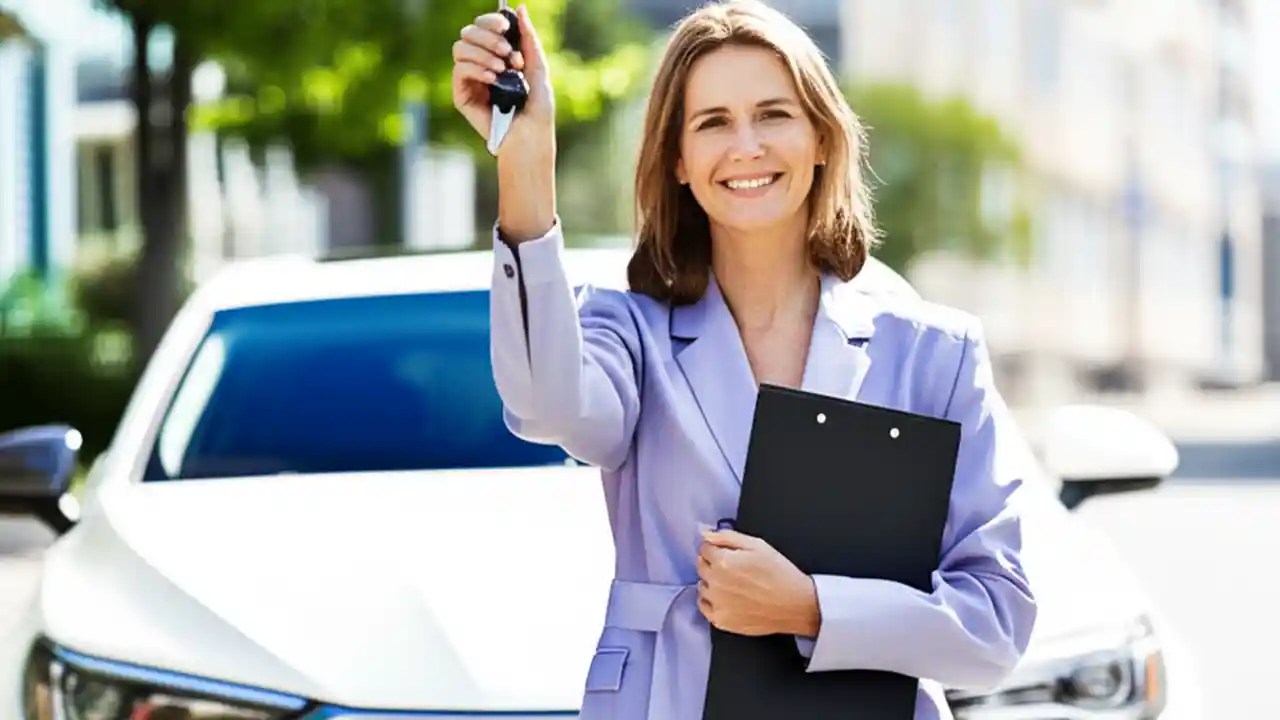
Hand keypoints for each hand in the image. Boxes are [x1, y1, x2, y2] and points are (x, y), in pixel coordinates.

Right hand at [450, 4, 555, 151]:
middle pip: (468, 32)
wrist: (531, 136)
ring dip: (482, 53)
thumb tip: (519, 8)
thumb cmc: (537, 107)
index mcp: (497, 55)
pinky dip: (476, 69)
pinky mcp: (462, 95)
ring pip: (460, 48)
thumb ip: (528, 38)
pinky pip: (459, 69)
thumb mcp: (537, 67)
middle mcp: (481, 64)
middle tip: (507, 52)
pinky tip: (493, 78)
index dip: (490, 21)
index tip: (504, 25)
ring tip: (501, 69)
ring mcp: (470, 79)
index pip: (483, 27)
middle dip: (487, 36)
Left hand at [697, 529, 820, 636]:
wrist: (795, 604)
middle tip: (734, 568)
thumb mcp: (756, 545)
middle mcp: (715, 583)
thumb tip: (704, 533)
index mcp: (722, 562)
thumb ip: (726, 537)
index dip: (717, 548)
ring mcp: (717, 604)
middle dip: (713, 563)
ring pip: (702, 586)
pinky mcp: (721, 620)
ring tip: (735, 585)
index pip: (704, 548)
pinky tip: (728, 598)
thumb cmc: (779, 572)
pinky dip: (712, 601)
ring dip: (712, 582)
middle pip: (701, 566)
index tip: (729, 553)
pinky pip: (704, 607)